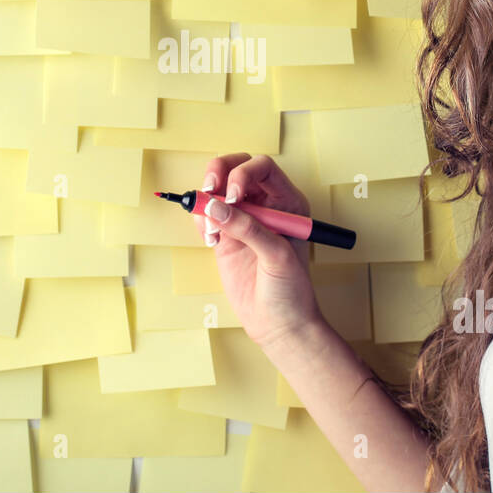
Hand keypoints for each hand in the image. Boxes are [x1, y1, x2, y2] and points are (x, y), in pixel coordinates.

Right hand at [196, 153, 323, 349]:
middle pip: (235, 168)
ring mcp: (243, 220)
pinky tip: (211, 240)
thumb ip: (248, 228)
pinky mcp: (225, 236)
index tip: (233, 196)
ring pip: (217, 189)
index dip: (244, 174)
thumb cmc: (291, 291)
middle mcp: (265, 205)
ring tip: (212, 230)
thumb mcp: (276, 256)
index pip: (262, 168)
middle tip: (209, 193)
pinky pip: (206, 214)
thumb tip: (216, 207)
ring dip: (207, 200)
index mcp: (287, 202)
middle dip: (218, 174)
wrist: (278, 325)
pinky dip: (201, 220)